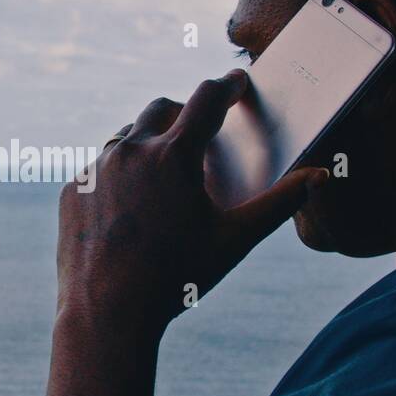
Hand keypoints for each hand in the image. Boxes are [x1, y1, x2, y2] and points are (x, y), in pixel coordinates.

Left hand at [56, 69, 328, 337]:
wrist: (107, 312)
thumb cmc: (176, 278)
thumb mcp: (235, 240)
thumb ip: (280, 204)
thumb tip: (320, 176)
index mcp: (175, 155)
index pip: (207, 99)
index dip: (227, 86)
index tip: (236, 82)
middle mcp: (131, 150)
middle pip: (162, 109)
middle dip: (185, 111)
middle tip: (201, 127)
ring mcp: (97, 168)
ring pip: (127, 136)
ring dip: (148, 141)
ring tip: (164, 164)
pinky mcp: (75, 190)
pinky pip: (100, 169)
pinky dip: (120, 174)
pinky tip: (131, 201)